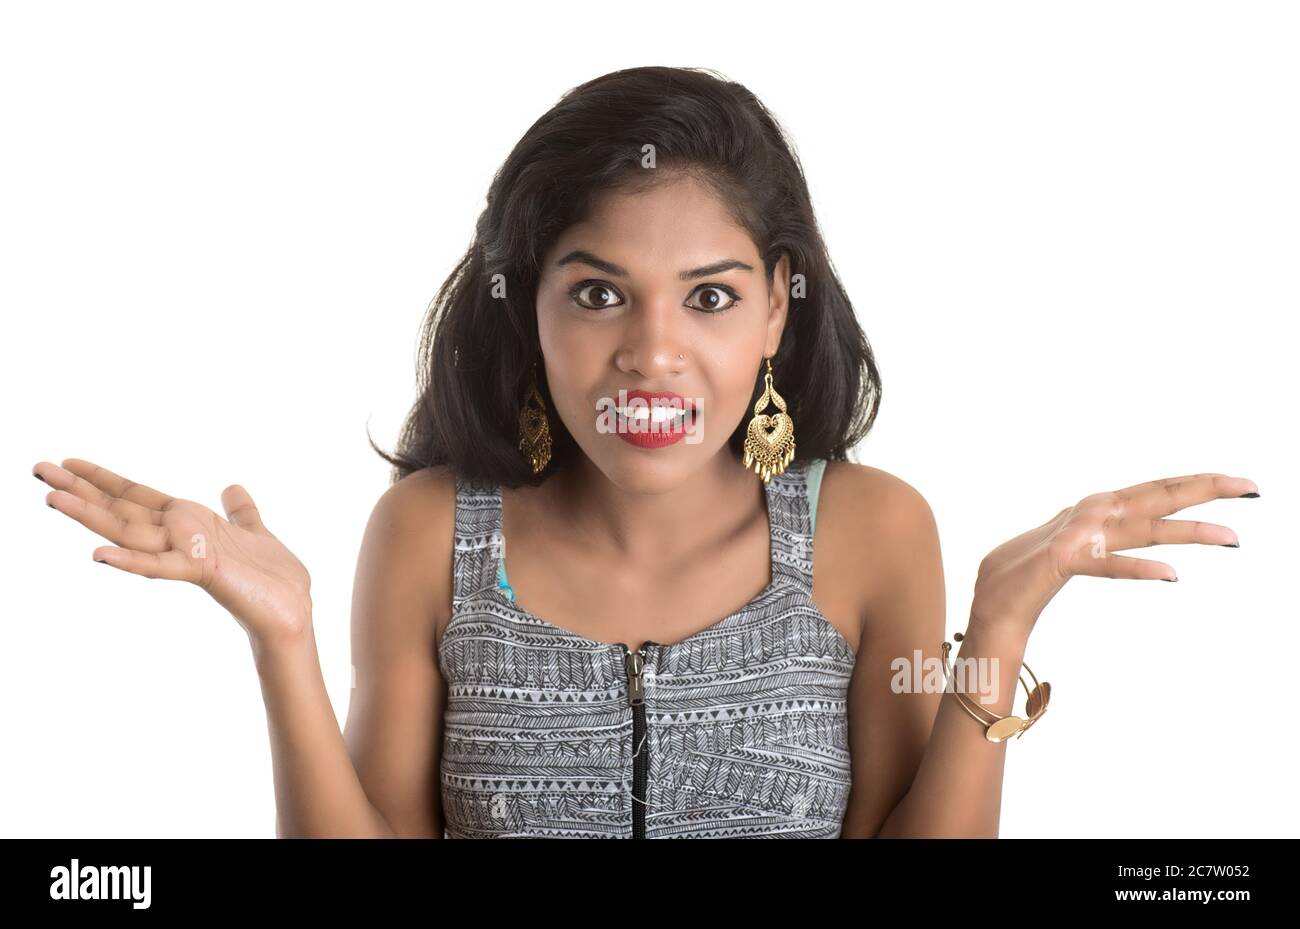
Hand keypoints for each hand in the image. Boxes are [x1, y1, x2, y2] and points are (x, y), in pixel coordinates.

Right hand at [34, 457, 312, 650]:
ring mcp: (185, 555)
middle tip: (39, 468)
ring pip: (129, 532)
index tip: (69, 461)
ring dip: (90, 515)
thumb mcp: (255, 532)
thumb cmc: (274, 579)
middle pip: (121, 510)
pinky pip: (161, 566)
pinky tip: (99, 554)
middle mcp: (179, 537)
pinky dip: (132, 561)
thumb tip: (233, 487)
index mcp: (188, 524)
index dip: (103, 479)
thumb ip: (240, 511)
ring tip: (51, 497)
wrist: (292, 612)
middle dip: (81, 489)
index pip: (136, 497)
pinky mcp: (201, 571)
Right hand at [969, 472, 1258, 638]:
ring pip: (1144, 529)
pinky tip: (1169, 576)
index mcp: (1097, 507)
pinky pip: (1109, 565)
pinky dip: (1139, 569)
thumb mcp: (1077, 546)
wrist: (993, 598)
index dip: (1198, 482)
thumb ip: (1101, 535)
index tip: (1240, 483)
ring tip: (1230, 538)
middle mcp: (1092, 512)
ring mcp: (1079, 536)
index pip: (1156, 488)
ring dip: (1189, 532)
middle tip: (1250, 487)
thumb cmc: (1031, 575)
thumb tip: (1123, 531)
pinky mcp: (1064, 561)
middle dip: (1207, 489)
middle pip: (1159, 495)